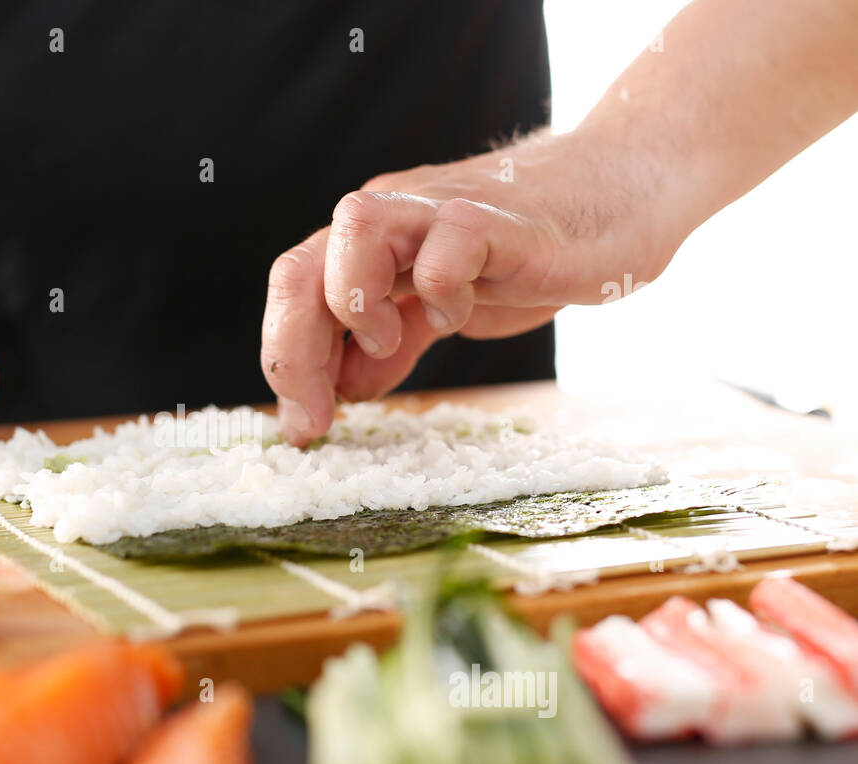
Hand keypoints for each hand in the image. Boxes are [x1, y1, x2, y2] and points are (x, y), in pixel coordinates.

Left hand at [260, 132, 673, 444]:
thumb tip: (345, 389)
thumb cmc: (529, 250)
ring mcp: (442, 210)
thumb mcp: (445, 308)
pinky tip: (462, 315)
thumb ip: (394, 343)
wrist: (624, 192)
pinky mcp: (501, 219)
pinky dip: (442, 291)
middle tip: (316, 419)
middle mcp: (393, 218)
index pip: (294, 289)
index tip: (303, 426)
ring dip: (353, 299)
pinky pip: (449, 243)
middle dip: (293, 352)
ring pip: (355, 223)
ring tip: (388, 341)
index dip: (284, 359)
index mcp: (370, 244)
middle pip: (301, 266)